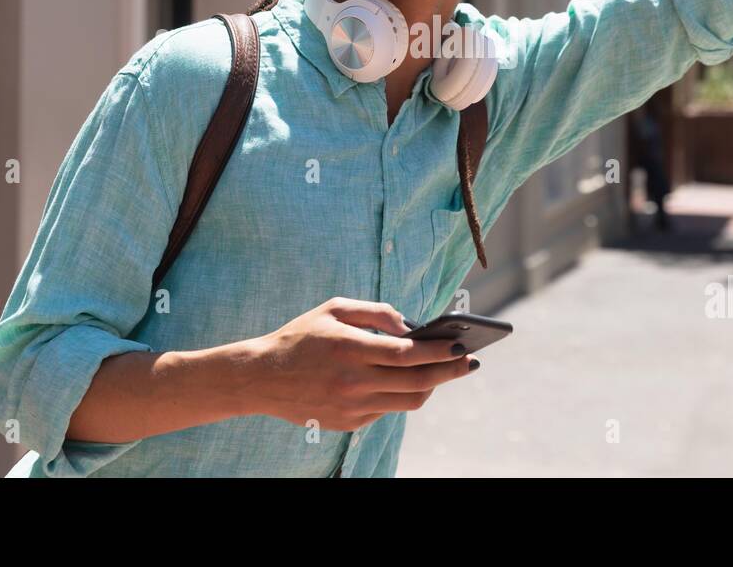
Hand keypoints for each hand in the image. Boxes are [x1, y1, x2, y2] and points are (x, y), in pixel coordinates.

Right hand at [249, 297, 477, 430]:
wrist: (262, 377)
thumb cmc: (302, 335)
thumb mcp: (335, 308)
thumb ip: (376, 312)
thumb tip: (411, 326)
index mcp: (351, 348)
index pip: (409, 354)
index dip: (441, 351)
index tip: (463, 345)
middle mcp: (354, 381)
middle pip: (417, 382)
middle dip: (450, 372)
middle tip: (470, 362)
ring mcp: (352, 406)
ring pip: (408, 401)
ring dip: (431, 386)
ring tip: (442, 372)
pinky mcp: (349, 423)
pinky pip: (388, 410)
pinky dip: (401, 394)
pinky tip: (405, 380)